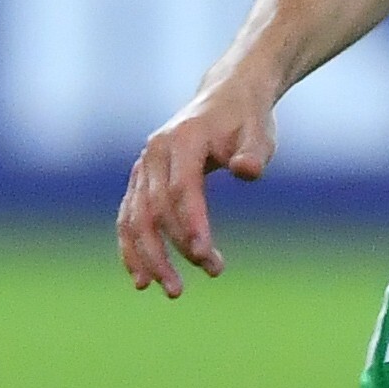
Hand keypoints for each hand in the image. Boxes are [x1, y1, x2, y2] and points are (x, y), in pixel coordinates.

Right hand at [118, 62, 283, 296]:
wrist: (225, 97)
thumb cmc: (246, 120)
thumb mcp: (259, 133)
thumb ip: (254, 153)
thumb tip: (247, 171)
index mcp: (182, 139)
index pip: (182, 188)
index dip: (191, 224)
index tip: (206, 257)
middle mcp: (155, 153)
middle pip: (155, 208)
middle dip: (173, 249)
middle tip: (199, 280)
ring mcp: (143, 167)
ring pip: (135, 218)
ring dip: (149, 257)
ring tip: (172, 290)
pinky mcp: (141, 182)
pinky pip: (129, 218)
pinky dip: (131, 248)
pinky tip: (142, 279)